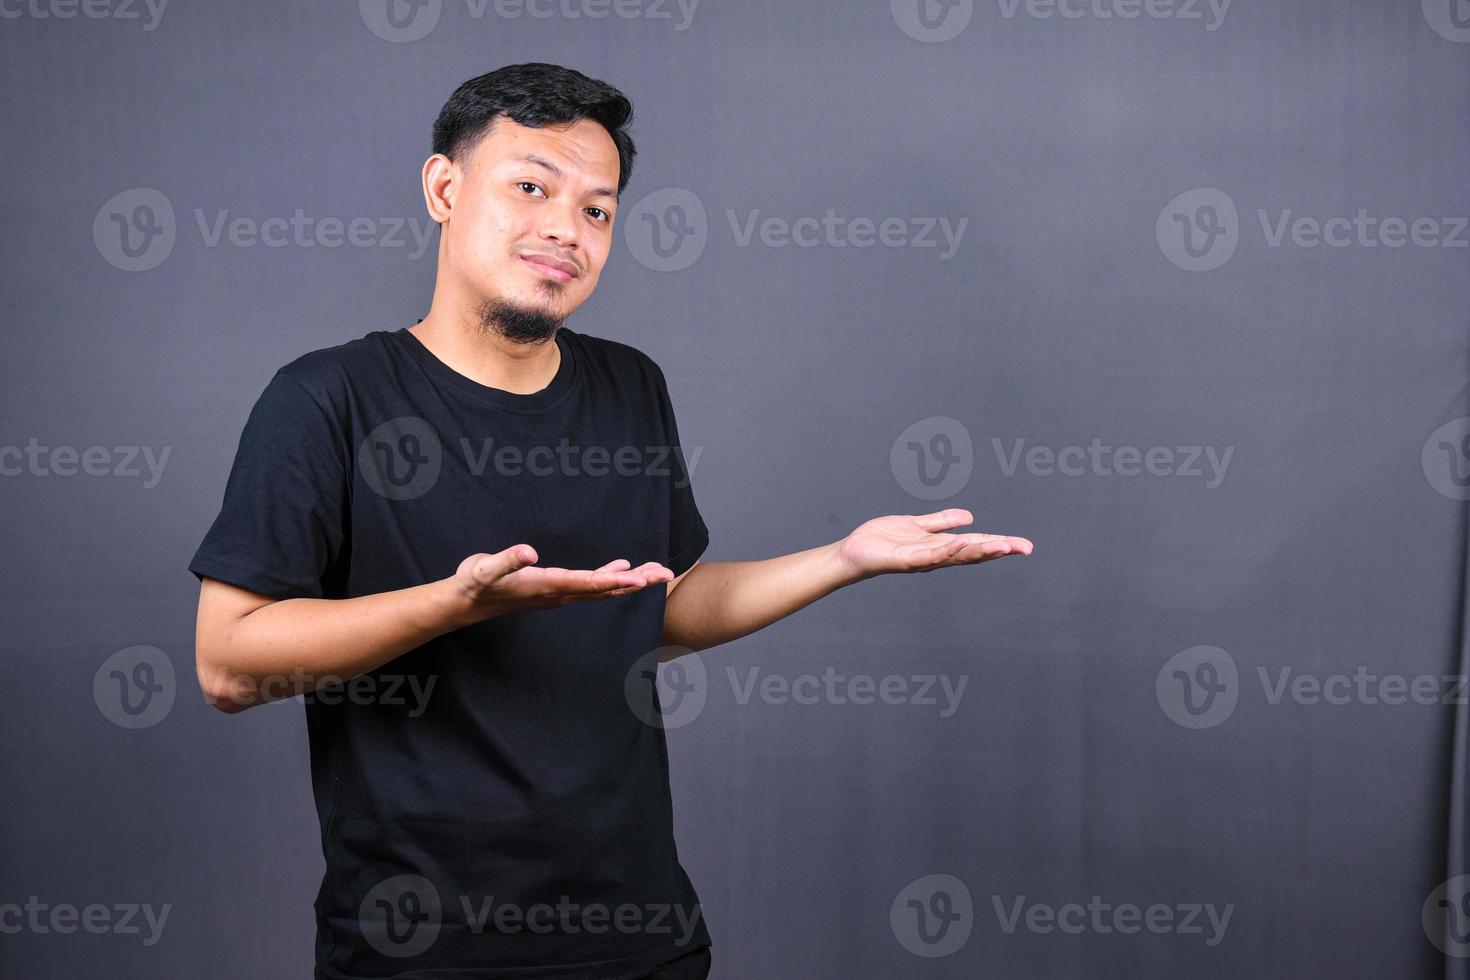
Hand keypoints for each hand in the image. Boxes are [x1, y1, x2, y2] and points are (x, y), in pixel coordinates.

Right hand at [449, 545, 672, 624]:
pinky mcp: (554, 590)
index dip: (615, 581)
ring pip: (601, 589)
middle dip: (635, 582)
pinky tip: (621, 568)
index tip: (640, 579)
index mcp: (546, 586)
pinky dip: (609, 577)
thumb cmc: (475, 582)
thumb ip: (507, 559)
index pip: (587, 585)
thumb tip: (528, 551)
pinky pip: (590, 586)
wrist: (465, 602)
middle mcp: (558, 593)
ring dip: (629, 580)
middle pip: (604, 589)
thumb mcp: (485, 568)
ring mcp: (558, 594)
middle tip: (665, 573)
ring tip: (655, 571)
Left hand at [835, 509, 1032, 581]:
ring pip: (957, 556)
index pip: (977, 544)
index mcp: (941, 546)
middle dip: (1000, 549)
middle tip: (1025, 548)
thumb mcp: (918, 526)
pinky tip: (962, 541)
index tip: (1024, 545)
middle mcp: (937, 555)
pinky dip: (948, 550)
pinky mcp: (906, 560)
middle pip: (974, 553)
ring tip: (1002, 545)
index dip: (1001, 544)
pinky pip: (930, 556)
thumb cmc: (884, 540)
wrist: (855, 551)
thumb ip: (941, 521)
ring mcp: (923, 559)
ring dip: (980, 550)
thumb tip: (970, 517)